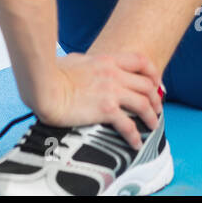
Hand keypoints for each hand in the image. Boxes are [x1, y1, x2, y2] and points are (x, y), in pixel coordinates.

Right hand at [33, 52, 163, 149]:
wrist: (44, 87)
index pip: (141, 61)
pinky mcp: (106, 110)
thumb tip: (84, 63)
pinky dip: (135, 135)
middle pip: (146, 85)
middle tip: (157, 108)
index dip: (153, 72)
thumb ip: (87, 62)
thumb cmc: (52, 73)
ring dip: (152, 116)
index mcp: (108, 60)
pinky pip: (128, 125)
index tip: (156, 83)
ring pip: (143, 104)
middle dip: (155, 98)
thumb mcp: (75, 59)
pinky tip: (136, 143)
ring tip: (153, 125)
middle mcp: (114, 75)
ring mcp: (112, 92)